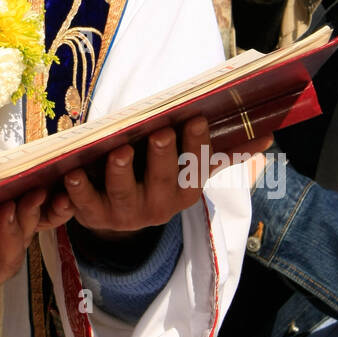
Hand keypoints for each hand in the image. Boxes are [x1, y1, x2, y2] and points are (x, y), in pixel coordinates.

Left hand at [63, 118, 270, 239]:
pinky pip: (84, 207)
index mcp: (184, 191)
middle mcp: (159, 207)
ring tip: (117, 151)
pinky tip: (71, 174)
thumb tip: (266, 138)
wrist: (117, 216)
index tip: (195, 117)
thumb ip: (220, 154)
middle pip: (162, 180)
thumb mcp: (187, 170)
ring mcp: (126, 214)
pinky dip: (76, 193)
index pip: (194, 166)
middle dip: (162, 156)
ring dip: (120, 173)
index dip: (195, 144)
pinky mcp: (93, 218)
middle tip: (159, 132)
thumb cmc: (157, 178)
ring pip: (124, 194)